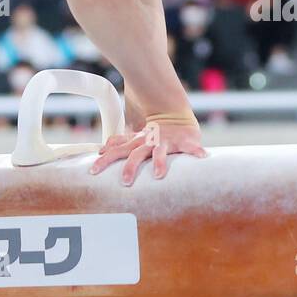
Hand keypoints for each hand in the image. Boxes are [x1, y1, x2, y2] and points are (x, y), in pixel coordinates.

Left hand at [90, 121, 207, 186]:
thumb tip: (101, 149)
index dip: (106, 158)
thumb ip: (120, 142)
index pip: (117, 150)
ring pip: (160, 152)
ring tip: (158, 175)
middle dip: (130, 167)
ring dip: (159, 162)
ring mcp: (166, 141)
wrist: (174, 114)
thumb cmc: (153, 131)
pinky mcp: (183, 141)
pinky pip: (190, 146)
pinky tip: (202, 156)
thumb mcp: (135, 136)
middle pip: (136, 154)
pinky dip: (196, 150)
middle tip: (125, 182)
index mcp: (137, 141)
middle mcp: (149, 141)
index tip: (94, 171)